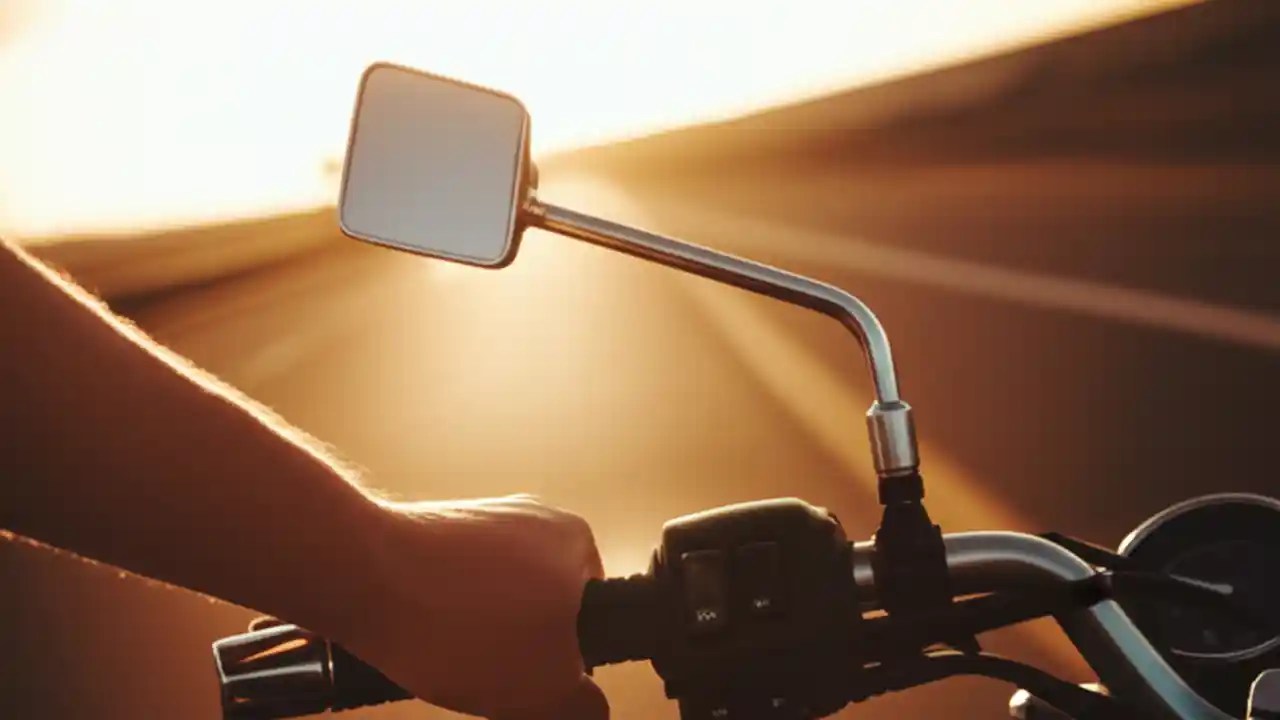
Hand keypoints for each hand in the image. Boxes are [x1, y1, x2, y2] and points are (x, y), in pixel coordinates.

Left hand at [343, 495, 607, 719]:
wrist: (359, 575)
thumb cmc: (460, 623)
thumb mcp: (545, 689)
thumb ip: (582, 706)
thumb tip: (589, 709)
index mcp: (576, 540)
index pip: (592, 618)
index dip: (567, 664)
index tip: (534, 684)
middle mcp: (533, 517)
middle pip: (540, 611)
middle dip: (517, 652)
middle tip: (490, 680)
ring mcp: (479, 517)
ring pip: (491, 602)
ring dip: (474, 638)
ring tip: (447, 659)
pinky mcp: (431, 528)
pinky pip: (451, 587)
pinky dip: (440, 617)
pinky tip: (420, 639)